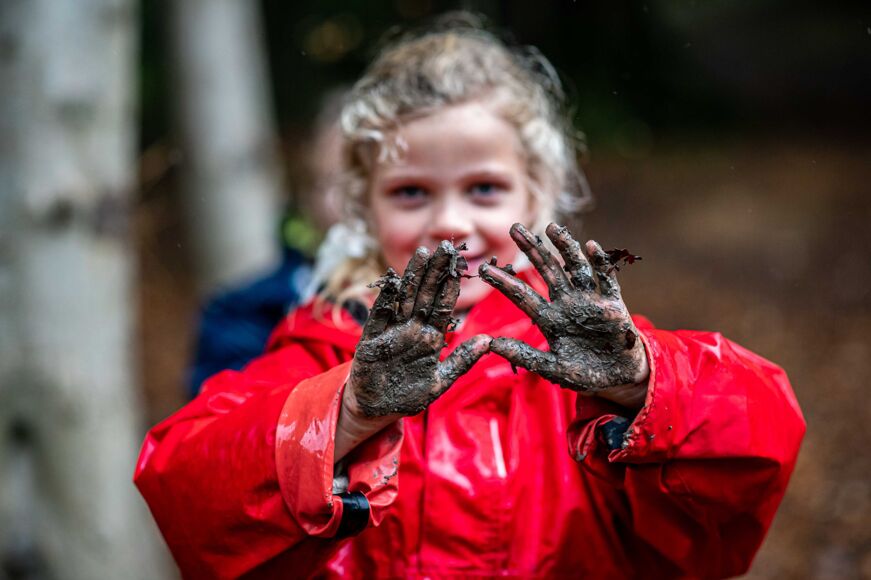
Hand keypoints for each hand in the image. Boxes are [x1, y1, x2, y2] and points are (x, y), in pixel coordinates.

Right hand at [346, 241, 490, 418]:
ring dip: (412, 277)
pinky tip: (391, 282)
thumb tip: (488, 341)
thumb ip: (462, 361)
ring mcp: (391, 332)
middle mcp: (411, 329)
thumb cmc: (409, 395)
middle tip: (445, 246)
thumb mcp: (441, 381)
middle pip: (424, 295)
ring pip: (403, 299)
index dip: (451, 285)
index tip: (462, 263)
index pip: (443, 305)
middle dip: (435, 271)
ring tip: (422, 254)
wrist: (377, 411)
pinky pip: (378, 318)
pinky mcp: (370, 342)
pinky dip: (384, 301)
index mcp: (430, 336)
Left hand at [479, 223, 648, 407]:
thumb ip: (524, 356)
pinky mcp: (613, 303)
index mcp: (549, 318)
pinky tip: (591, 246)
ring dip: (565, 247)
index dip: (503, 282)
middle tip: (514, 227)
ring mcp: (589, 300)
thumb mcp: (551, 368)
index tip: (483, 268)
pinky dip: (600, 263)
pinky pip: (606, 279)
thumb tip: (491, 345)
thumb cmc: (583, 374)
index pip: (522, 295)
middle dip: (532, 248)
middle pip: (547, 270)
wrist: (618, 379)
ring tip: (552, 227)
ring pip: (575, 267)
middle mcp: (567, 303)